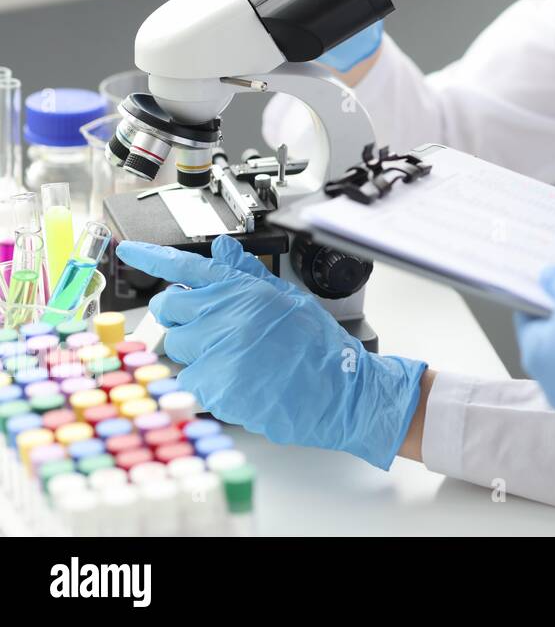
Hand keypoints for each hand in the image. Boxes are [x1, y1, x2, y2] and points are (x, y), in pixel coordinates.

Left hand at [115, 235, 425, 469]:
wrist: (338, 390)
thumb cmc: (318, 347)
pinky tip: (240, 384)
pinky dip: (209, 386)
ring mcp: (218, 349)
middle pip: (170, 311)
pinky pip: (191, 382)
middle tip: (209, 331)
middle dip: (181, 319)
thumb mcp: (287, 299)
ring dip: (198, 356)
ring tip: (237, 362)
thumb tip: (221, 252)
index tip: (128, 251)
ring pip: (178, 350)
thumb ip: (247, 276)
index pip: (187, 268)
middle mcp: (226, 313)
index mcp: (243, 289)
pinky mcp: (214, 384)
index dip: (152, 258)